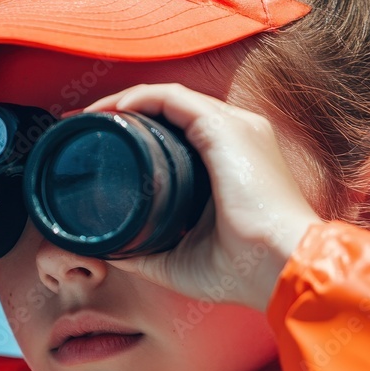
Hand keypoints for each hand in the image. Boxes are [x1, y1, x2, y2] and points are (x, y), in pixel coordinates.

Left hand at [83, 84, 321, 310]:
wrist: (284, 270)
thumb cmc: (246, 272)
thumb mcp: (184, 262)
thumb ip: (150, 253)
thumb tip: (113, 250)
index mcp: (235, 163)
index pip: (182, 134)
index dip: (141, 134)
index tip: (102, 147)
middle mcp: (239, 137)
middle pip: (173, 111)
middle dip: (125, 114)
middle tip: (85, 128)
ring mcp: (235, 128)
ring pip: (169, 98)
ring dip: (125, 102)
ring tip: (91, 116)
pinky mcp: (225, 129)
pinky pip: (173, 98)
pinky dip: (139, 99)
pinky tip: (114, 111)